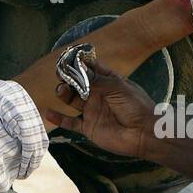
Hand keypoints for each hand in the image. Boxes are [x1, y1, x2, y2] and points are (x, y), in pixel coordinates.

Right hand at [43, 60, 158, 158]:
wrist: (144, 134)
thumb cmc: (137, 107)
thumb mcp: (118, 88)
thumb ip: (97, 80)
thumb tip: (79, 70)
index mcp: (108, 82)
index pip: (90, 69)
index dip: (79, 63)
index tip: (67, 57)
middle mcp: (98, 95)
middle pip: (77, 83)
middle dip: (68, 77)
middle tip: (61, 73)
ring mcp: (92, 111)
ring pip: (72, 100)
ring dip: (64, 93)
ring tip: (61, 90)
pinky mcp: (89, 127)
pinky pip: (70, 123)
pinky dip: (59, 119)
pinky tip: (48, 113)